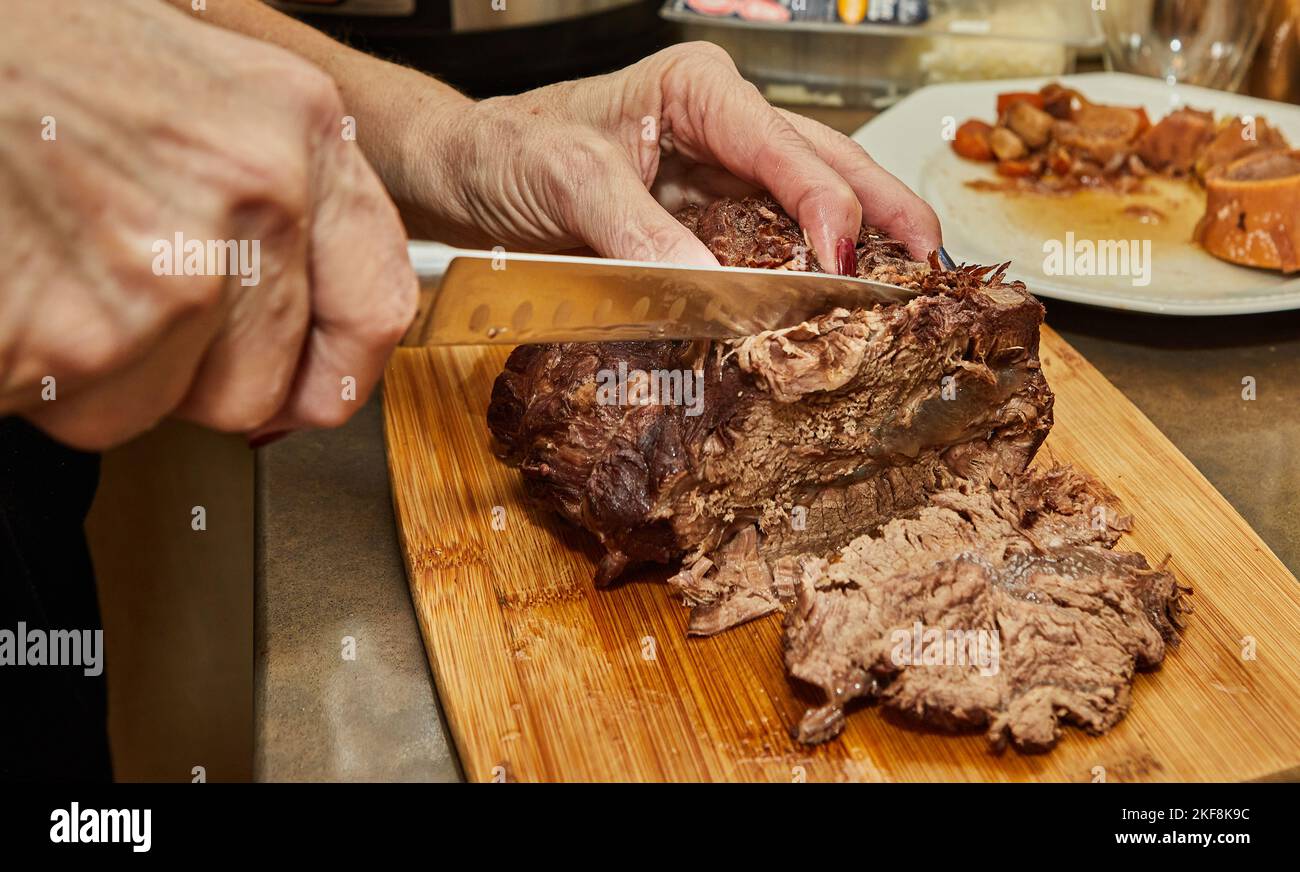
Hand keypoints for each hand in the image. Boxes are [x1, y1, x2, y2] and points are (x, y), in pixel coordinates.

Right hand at [0, 0, 415, 448]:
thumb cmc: (25, 42)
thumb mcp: (182, 64)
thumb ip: (262, 172)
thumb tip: (296, 276)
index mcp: (294, 128)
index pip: (376, 308)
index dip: (335, 368)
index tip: (312, 385)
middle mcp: (253, 204)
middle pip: (257, 386)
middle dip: (189, 372)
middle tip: (122, 298)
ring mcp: (165, 279)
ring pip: (154, 409)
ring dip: (101, 370)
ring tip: (49, 266)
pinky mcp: (70, 342)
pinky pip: (70, 411)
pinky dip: (30, 373)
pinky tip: (14, 286)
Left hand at [394, 42, 941, 270]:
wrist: (464, 175)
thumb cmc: (505, 149)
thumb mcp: (562, 178)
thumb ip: (632, 228)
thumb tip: (703, 281)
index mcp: (697, 91)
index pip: (783, 144)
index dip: (824, 203)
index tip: (843, 259)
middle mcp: (721, 127)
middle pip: (826, 163)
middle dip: (884, 210)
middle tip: (930, 262)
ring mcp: (719, 175)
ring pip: (812, 202)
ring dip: (861, 242)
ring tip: (908, 284)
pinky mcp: (706, 220)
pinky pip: (772, 244)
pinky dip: (807, 273)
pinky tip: (835, 301)